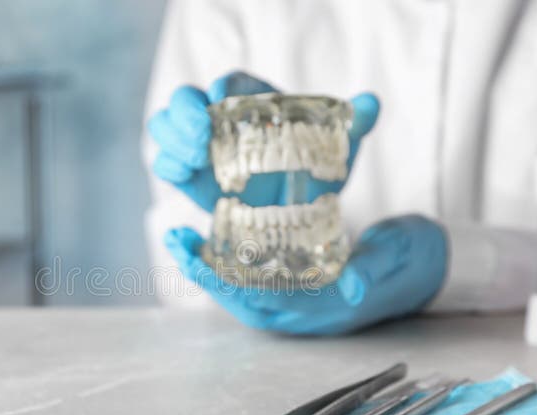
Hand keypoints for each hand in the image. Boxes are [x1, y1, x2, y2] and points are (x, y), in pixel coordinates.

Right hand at [147, 71, 379, 211]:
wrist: (298, 210)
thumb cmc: (314, 168)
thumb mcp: (338, 149)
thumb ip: (353, 125)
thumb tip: (371, 102)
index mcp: (253, 100)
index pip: (232, 83)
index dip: (223, 87)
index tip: (223, 98)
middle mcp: (220, 119)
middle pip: (185, 99)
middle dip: (184, 111)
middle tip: (201, 133)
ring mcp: (199, 148)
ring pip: (166, 128)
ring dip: (172, 138)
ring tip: (191, 159)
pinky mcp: (189, 177)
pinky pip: (166, 163)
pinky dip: (169, 165)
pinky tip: (183, 174)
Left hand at [164, 215, 447, 334]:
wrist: (428, 269)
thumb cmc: (413, 259)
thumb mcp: (396, 258)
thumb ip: (372, 269)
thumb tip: (351, 287)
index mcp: (327, 309)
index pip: (265, 299)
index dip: (228, 280)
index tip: (197, 254)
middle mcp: (307, 314)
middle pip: (243, 299)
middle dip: (206, 272)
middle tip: (177, 239)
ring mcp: (301, 306)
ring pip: (244, 294)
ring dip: (211, 270)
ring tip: (183, 239)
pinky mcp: (299, 293)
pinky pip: (254, 286)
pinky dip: (230, 267)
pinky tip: (212, 243)